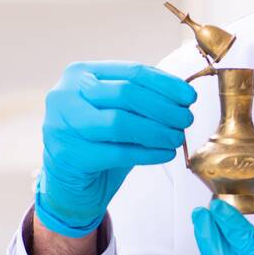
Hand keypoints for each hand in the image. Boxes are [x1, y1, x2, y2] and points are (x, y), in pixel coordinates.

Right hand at [36, 61, 196, 236]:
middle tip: (186, 119)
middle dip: (163, 107)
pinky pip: (118, 152)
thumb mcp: (114, 111)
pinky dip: (147, 153)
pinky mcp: (69, 155)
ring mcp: (63, 125)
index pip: (131, 71)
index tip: (190, 97)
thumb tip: (183, 96)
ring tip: (177, 138)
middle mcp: (65, 94)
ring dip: (156, 130)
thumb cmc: (97, 142)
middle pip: (126, 94)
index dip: (165, 84)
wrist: (69, 183)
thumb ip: (140, 99)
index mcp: (80, 73)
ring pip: (120, 123)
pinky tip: (166, 154)